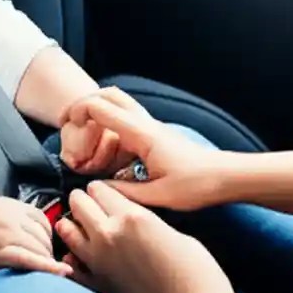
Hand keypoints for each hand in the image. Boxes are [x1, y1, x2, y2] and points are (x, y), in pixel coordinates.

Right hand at [0, 197, 72, 275]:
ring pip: (39, 247)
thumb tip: (35, 227)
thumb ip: (13, 214)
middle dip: (48, 250)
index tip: (44, 245)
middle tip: (46, 262)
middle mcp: (10, 216)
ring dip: (47, 260)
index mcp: (9, 204)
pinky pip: (29, 259)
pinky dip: (47, 267)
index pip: (41, 217)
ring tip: (47, 271)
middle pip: (42, 234)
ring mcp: (4, 234)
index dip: (47, 233)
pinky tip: (61, 272)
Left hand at [56, 181, 243, 292]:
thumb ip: (149, 223)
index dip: (102, 188)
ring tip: (81, 224)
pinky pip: (70, 264)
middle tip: (89, 202)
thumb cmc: (199, 277)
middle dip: (83, 200)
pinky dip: (71, 256)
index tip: (104, 191)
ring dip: (73, 223)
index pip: (100, 189)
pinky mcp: (96, 286)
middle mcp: (108, 235)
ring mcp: (97, 262)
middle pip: (79, 203)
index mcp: (132, 217)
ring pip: (66, 230)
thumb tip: (136, 222)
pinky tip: (79, 256)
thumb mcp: (178, 235)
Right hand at [66, 88, 229, 210]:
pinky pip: (126, 120)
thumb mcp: (157, 196)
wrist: (226, 178)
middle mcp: (146, 125)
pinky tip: (104, 146)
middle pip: (110, 96)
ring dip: (96, 111)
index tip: (66, 125)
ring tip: (81, 132)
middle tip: (67, 120)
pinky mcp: (155, 136)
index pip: (103, 109)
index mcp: (143, 135)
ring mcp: (151, 128)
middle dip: (84, 103)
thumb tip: (97, 188)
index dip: (79, 112)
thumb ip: (124, 192)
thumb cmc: (198, 185)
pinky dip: (109, 124)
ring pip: (118, 104)